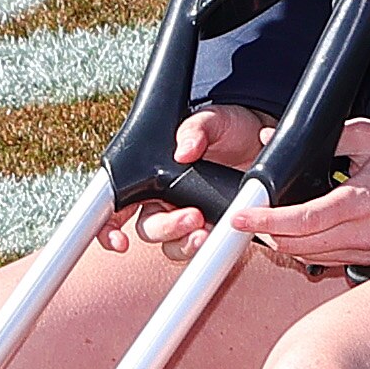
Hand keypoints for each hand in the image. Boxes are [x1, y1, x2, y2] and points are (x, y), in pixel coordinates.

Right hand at [113, 104, 268, 251]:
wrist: (260, 135)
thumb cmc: (228, 128)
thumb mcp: (212, 120)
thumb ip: (195, 130)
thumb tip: (184, 151)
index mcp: (152, 178)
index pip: (119, 206)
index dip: (110, 228)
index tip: (119, 240)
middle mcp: (165, 202)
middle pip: (149, 229)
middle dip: (167, 228)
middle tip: (192, 217)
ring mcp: (189, 217)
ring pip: (174, 245)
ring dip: (187, 243)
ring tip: (206, 232)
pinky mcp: (215, 227)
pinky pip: (205, 248)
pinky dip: (211, 247)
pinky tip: (222, 236)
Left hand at [243, 116, 369, 272]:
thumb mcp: (367, 134)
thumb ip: (319, 138)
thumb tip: (274, 139)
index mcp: (363, 201)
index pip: (303, 220)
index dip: (266, 220)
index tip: (241, 217)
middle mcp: (367, 233)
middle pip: (302, 246)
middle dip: (270, 234)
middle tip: (249, 219)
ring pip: (314, 257)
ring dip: (287, 244)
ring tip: (268, 226)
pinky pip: (332, 260)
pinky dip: (310, 250)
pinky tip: (298, 235)